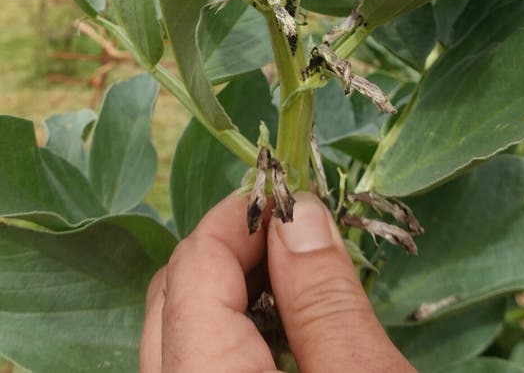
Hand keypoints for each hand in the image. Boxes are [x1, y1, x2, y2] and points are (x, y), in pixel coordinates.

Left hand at [140, 190, 414, 371]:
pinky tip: (288, 337)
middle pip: (172, 296)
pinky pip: (197, 368)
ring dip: (233, 293)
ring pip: (179, 337)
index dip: (243, 214)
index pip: (192, 266)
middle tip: (300, 231)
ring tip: (300, 279)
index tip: (298, 196)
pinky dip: (235, 338)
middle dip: (232, 248)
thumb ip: (324, 300)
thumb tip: (300, 211)